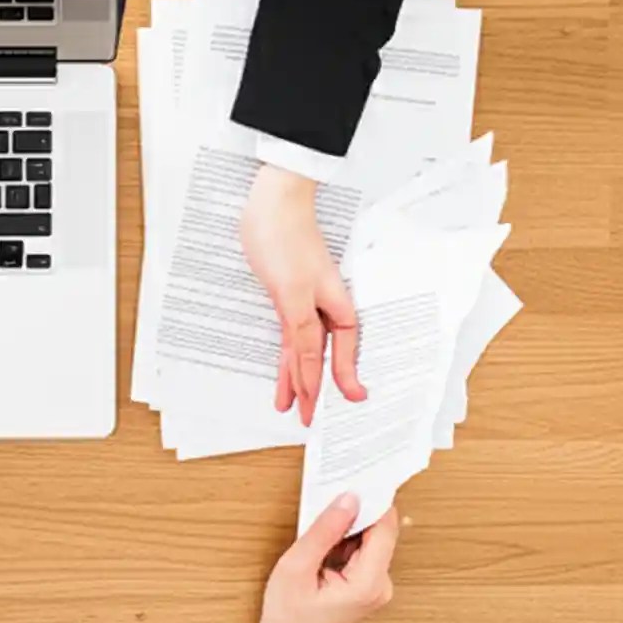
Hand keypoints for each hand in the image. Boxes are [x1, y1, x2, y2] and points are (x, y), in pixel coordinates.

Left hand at [240, 164, 364, 425]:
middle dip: (314, 387)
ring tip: (287, 404)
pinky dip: (285, 354)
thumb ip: (303, 333)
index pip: (339, 352)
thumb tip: (311, 368)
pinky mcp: (286, 297)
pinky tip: (283, 370)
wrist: (271, 204)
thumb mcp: (294, 294)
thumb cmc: (286, 239)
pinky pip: (289, 335)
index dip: (342, 378)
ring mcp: (303, 302)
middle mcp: (322, 307)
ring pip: (302, 349)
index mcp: (335, 306)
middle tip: (308, 418)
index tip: (351, 401)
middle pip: (320, 355)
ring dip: (295, 376)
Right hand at [260, 494, 399, 622]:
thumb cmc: (289, 616)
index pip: (385, 529)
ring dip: (348, 526)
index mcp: (368, 583)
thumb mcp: (297, 567)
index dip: (375, 500)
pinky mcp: (367, 584)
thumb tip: (347, 500)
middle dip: (357, 512)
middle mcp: (379, 585)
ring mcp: (375, 586)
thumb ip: (323, 531)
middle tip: (334, 496)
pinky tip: (325, 542)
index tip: (363, 479)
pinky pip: (362, 550)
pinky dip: (345, 539)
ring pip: (370, 539)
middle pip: (379, 532)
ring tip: (322, 525)